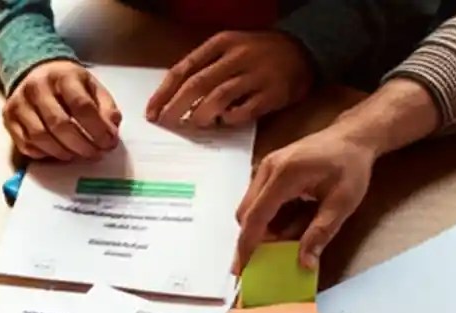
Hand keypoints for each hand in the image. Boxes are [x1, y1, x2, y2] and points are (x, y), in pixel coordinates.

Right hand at [3, 60, 120, 161]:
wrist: (36, 71)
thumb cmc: (68, 84)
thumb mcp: (93, 88)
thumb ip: (106, 109)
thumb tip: (111, 133)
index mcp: (63, 75)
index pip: (81, 106)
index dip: (98, 129)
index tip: (109, 143)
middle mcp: (37, 87)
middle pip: (60, 124)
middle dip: (82, 145)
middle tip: (96, 154)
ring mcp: (19, 103)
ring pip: (41, 137)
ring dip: (64, 153)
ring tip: (79, 155)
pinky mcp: (9, 118)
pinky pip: (26, 144)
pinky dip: (45, 154)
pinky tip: (59, 152)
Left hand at [147, 31, 313, 128]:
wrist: (303, 51)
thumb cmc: (258, 54)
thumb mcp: (230, 49)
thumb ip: (206, 68)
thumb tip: (176, 99)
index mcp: (221, 43)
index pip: (184, 68)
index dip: (164, 92)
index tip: (152, 112)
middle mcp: (237, 57)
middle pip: (197, 84)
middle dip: (176, 107)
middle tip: (165, 124)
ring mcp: (256, 75)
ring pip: (219, 97)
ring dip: (201, 115)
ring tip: (194, 124)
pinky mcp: (273, 93)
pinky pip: (245, 111)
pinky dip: (230, 119)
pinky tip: (224, 122)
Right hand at [236, 127, 373, 268]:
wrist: (351, 136)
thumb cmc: (351, 166)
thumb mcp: (343, 203)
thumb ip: (321, 232)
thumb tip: (305, 263)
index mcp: (284, 175)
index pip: (256, 217)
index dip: (247, 245)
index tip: (241, 269)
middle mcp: (267, 168)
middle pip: (246, 214)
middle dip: (255, 239)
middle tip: (271, 260)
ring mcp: (265, 166)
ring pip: (251, 207)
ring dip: (264, 228)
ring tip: (290, 238)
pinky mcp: (268, 169)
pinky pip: (258, 199)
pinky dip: (269, 217)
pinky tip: (291, 220)